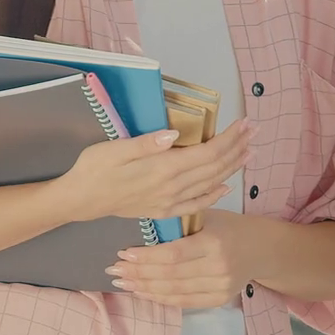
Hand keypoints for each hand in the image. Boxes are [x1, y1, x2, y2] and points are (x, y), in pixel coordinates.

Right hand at [53, 121, 252, 224]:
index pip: (207, 153)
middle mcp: (171, 187)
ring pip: (209, 184)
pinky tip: (224, 187)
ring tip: (248, 152)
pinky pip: (195, 205)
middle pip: (214, 167)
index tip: (244, 123)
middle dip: (237, 148)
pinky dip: (213, 195)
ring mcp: (168, 201)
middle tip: (254, 132)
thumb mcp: (114, 148)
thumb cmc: (94, 168)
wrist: (80, 200)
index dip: (230, 138)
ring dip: (231, 168)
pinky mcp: (162, 210)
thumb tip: (174, 134)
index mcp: (163, 168)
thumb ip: (146, 143)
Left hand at [108, 209, 270, 307]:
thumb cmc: (229, 227)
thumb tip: (142, 230)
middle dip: (139, 273)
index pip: (174, 253)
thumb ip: (180, 224)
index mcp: (214, 241)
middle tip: (115, 269)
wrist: (261, 249)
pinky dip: (160, 298)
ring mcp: (220, 286)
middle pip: (170, 275)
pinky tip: (143, 292)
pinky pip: (184, 301)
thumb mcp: (208, 216)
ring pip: (174, 291)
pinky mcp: (219, 299)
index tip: (124, 252)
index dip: (146, 256)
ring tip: (124, 282)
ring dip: (144, 288)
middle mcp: (218, 267)